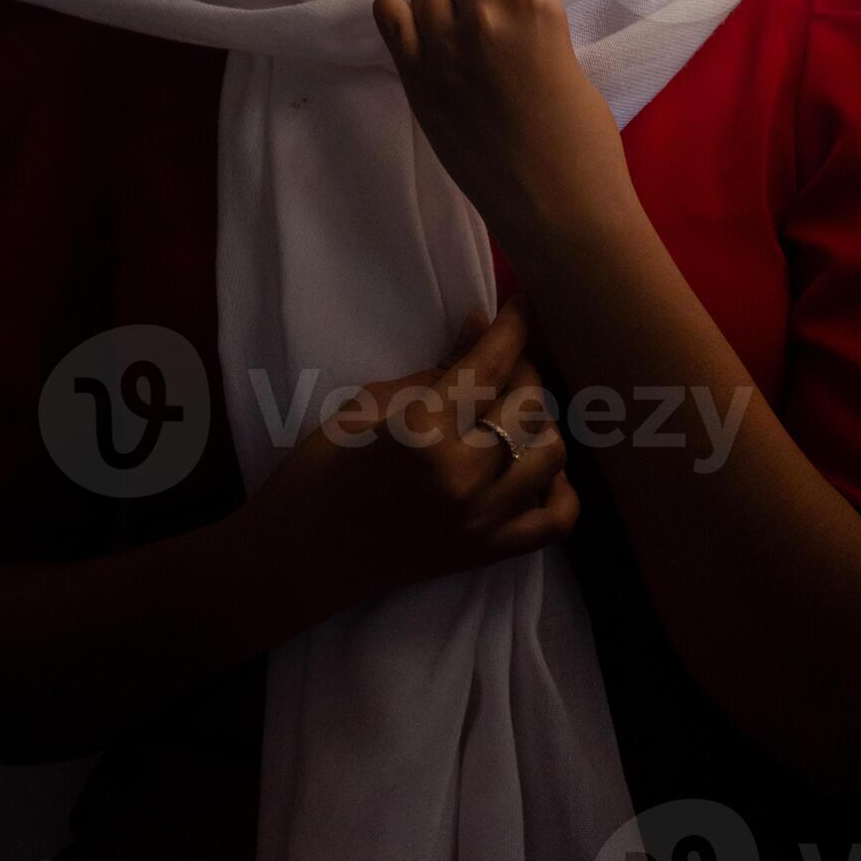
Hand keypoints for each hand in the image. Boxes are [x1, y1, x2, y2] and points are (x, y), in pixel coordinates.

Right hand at [252, 297, 578, 611]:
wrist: (300, 555)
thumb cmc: (323, 469)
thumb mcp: (369, 403)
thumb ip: (436, 369)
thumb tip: (482, 328)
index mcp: (423, 429)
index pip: (490, 364)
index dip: (513, 326)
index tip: (522, 304)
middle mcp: (461, 475)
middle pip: (530, 404)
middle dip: (523, 370)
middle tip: (502, 362)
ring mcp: (480, 520)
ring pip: (552, 454)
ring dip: (539, 425)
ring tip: (512, 417)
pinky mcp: (487, 554)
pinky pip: (556, 521)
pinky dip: (560, 490)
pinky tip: (540, 471)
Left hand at [371, 0, 636, 249]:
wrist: (557, 205)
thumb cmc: (584, 142)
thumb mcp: (568, 62)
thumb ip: (532, 32)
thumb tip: (505, 22)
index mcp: (536, 7)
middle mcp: (485, 17)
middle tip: (490, 25)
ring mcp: (443, 50)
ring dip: (441, 5)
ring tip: (453, 28)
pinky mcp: (417, 82)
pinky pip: (390, 23)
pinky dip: (390, 4)